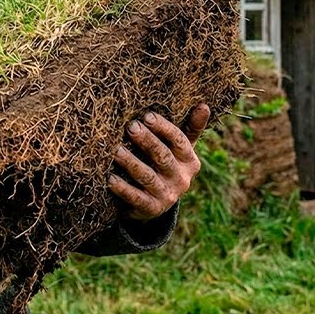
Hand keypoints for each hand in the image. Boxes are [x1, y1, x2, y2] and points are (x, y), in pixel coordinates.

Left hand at [108, 103, 210, 220]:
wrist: (155, 202)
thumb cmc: (165, 164)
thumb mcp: (178, 149)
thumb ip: (191, 128)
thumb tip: (204, 105)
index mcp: (190, 161)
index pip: (179, 141)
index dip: (164, 128)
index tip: (147, 116)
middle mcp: (182, 179)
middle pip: (163, 156)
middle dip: (147, 141)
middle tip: (130, 127)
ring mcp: (167, 196)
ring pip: (148, 176)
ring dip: (131, 162)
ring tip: (116, 150)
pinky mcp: (151, 209)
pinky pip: (135, 197)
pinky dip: (123, 188)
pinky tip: (110, 179)